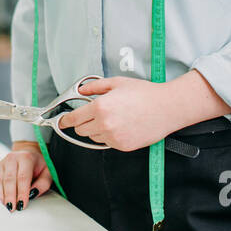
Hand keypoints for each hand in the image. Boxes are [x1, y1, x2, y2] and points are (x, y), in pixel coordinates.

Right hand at [0, 143, 51, 210]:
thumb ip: (43, 183)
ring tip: (4, 207)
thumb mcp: (47, 172)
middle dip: (10, 196)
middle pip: (9, 180)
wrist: (27, 154)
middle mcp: (12, 159)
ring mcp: (2, 165)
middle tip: (12, 208)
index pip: (23, 177)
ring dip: (0, 196)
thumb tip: (33, 194)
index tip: (22, 204)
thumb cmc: (38, 165)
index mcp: (25, 158)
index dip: (22, 192)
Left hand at [57, 77, 183, 151]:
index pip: (73, 119)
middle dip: (83, 123)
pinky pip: (108, 143)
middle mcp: (104, 125)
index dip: (66, 120)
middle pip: (81, 130)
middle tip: (93, 115)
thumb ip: (95, 86)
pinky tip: (122, 126)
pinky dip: (110, 136)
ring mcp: (114, 137)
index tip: (62, 121)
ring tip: (113, 118)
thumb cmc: (145, 93)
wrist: (167, 108)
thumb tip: (81, 89)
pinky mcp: (123, 146)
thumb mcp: (117, 83)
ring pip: (94, 138)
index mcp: (100, 107)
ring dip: (97, 130)